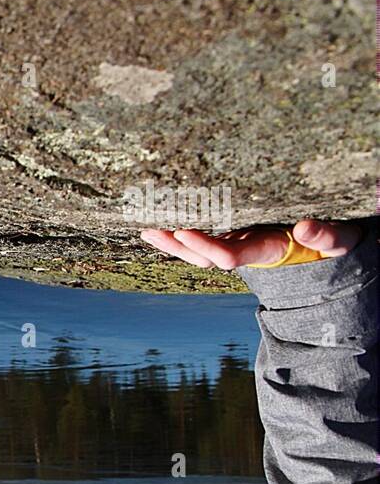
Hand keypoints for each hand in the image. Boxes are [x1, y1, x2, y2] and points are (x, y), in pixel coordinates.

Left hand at [140, 218, 361, 269]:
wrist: (327, 250)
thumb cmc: (331, 242)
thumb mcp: (336, 241)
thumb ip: (325, 237)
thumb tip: (305, 228)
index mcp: (265, 251)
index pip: (229, 255)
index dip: (206, 246)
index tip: (183, 231)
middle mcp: (245, 251)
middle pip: (203, 257)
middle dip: (178, 246)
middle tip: (153, 230)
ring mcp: (237, 246)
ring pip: (197, 252)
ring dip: (171, 243)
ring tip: (146, 229)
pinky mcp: (233, 237)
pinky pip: (201, 240)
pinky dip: (180, 235)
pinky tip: (158, 226)